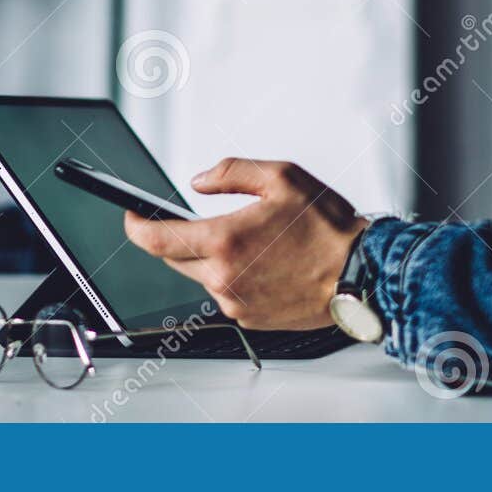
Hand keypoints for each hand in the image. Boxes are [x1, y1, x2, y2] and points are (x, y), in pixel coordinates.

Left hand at [123, 157, 368, 329]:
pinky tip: (263, 262)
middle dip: (179, 238)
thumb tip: (200, 181)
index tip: (130, 215)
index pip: (156, 239)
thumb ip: (232, 172)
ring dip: (212, 257)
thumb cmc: (329, 230)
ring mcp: (235, 303)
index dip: (135, 226)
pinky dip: (233, 276)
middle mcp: (223, 278)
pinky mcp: (250, 319)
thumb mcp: (282, 177)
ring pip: (202, 276)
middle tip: (198, 220)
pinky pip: (226, 293)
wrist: (361, 275)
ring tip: (252, 240)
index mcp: (224, 241)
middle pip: (176, 259)